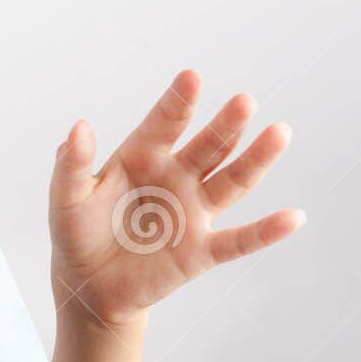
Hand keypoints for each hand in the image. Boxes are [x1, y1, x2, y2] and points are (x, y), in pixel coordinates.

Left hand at [48, 70, 305, 328]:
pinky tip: (294, 217)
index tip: (191, 77)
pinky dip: (266, 231)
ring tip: (279, 132)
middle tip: (244, 101)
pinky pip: (239, 240)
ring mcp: (193, 212)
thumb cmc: (77, 231)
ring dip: (255, 160)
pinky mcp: (202, 251)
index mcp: (143, 156)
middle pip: (208, 146)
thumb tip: (78, 126)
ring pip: (231, 182)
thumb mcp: (66, 198)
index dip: (179, 101)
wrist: (88, 284)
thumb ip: (73, 164)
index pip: (165, 123)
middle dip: (226, 124)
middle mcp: (176, 177)